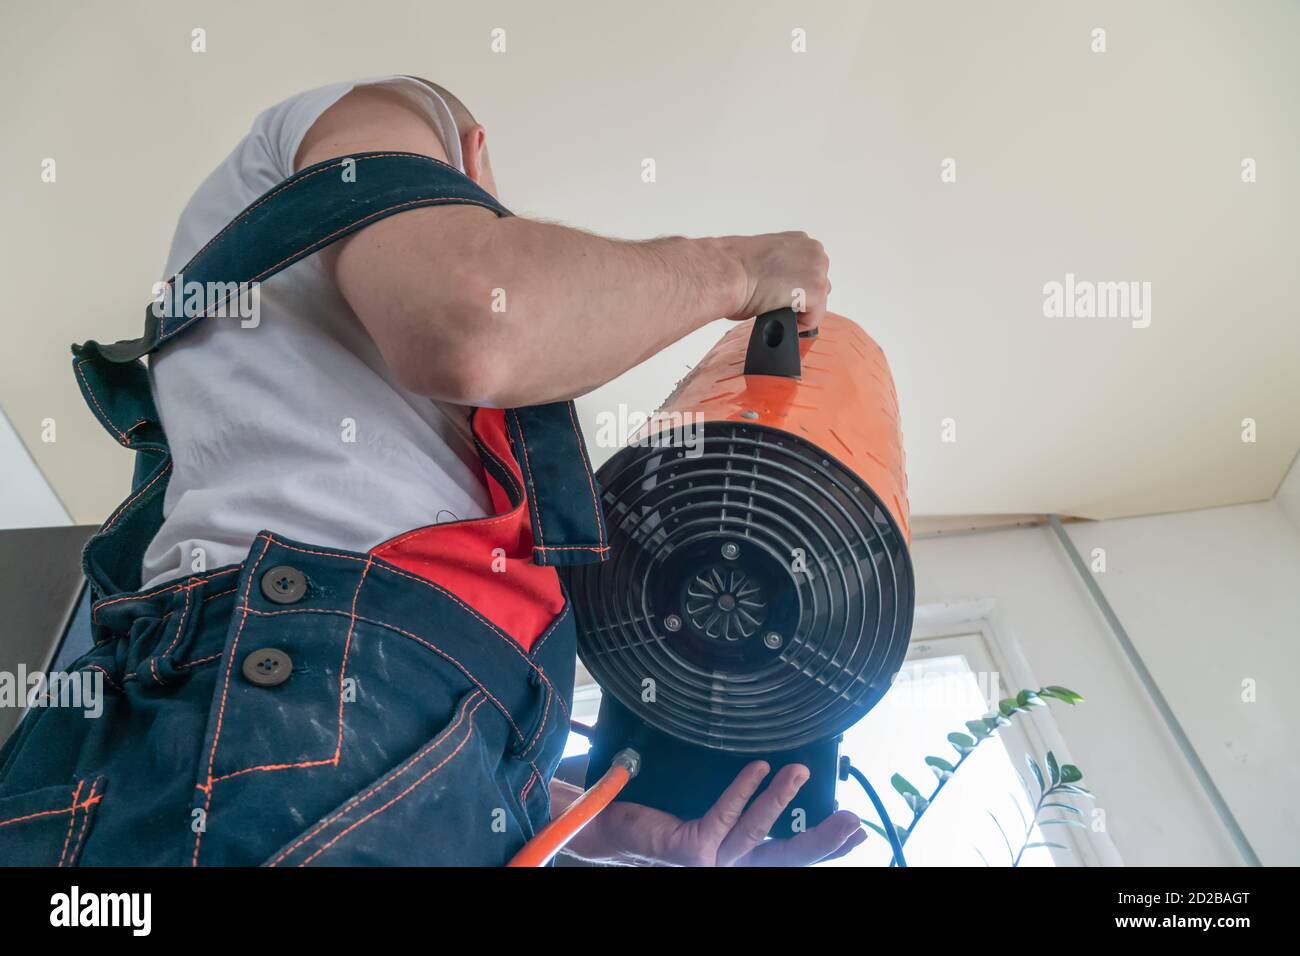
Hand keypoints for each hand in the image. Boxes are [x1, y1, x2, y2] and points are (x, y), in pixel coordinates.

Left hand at [564, 761, 864, 865]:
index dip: (826, 846)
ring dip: (782, 800)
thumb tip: (775, 766)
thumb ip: (738, 803)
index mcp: (737, 858)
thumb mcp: (708, 812)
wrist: (610, 828)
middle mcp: (728, 867)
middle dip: (823, 840)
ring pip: (758, 835)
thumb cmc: (658, 816)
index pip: (788, 854)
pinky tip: (760, 768)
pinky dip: (743, 790)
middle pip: (785, 857)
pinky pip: (724, 816)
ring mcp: (710, 864)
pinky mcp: (690, 851)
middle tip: (853, 820)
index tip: (858, 833)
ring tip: (802, 771)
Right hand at [720, 232, 830, 332]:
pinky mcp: (816, 292)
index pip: (809, 271)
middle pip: (817, 287)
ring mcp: (818, 270)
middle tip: (775, 303)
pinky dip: (796, 325)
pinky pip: (813, 319)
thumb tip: (778, 288)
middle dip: (799, 298)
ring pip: (816, 303)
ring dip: (798, 310)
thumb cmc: (731, 267)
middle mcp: (813, 251)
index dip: (793, 287)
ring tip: (774, 308)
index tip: (778, 293)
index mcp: (799, 240)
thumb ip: (779, 270)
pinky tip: (777, 317)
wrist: (726, 272)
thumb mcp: (761, 261)